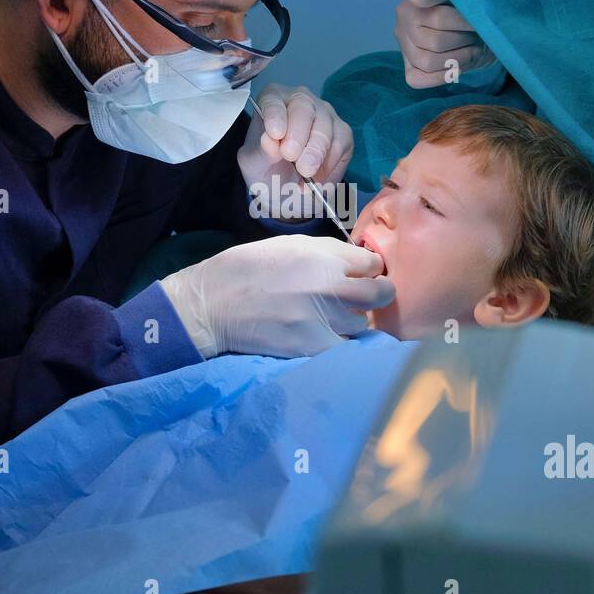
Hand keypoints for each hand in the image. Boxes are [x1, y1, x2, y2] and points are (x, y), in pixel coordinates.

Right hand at [159, 233, 392, 357]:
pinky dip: (340, 344)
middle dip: (378, 293)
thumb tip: (356, 261)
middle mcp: (331, 288)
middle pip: (381, 294)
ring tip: (333, 317)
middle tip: (366, 297)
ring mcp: (324, 321)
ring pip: (362, 323)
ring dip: (353, 320)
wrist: (213, 305)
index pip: (372, 264)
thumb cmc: (247, 268)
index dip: (369, 269)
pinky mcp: (312, 347)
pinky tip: (326, 337)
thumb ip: (327, 252)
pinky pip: (344, 348)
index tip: (363, 274)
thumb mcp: (288, 245)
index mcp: (324, 258)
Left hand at [237, 83, 353, 193]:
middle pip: (304, 109)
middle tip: (291, 157)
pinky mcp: (342, 132)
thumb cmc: (267, 167)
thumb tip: (269, 140)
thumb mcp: (255, 164)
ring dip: (316, 153)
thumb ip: (261, 151)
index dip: (275, 115)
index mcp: (272, 100)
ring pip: (325, 128)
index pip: (273, 100)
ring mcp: (324, 114)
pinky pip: (340, 144)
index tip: (275, 133)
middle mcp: (301, 101)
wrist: (285, 186)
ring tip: (305, 174)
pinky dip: (329, 165)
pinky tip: (316, 178)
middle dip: (298, 135)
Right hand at [394, 0, 495, 88]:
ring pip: (428, 63)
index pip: (439, 19)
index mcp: (409, 8)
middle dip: (462, 41)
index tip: (477, 22)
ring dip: (457, 59)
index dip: (463, 23)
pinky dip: (441, 76)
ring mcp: (404, 53)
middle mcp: (401, 30)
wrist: (473, 31)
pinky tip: (458, 67)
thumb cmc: (462, 8)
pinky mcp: (410, 72)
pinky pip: (419, 80)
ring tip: (471, 50)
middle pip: (436, 43)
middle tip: (474, 36)